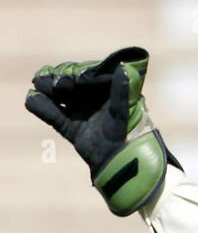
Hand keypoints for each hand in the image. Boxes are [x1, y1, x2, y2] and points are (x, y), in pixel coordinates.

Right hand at [25, 47, 172, 214]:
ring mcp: (80, 110)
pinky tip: (33, 100)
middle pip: (70, 81)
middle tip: (58, 85)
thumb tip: (126, 67)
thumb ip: (122, 91)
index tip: (76, 79)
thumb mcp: (124, 112)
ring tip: (40, 86)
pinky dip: (42, 106)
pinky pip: (53, 114)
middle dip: (60, 79)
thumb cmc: (129, 135)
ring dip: (47, 87)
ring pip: (58, 94)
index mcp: (108, 91)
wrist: (120, 165)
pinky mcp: (70, 125)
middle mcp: (93, 98)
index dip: (79, 73)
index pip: (89, 74)